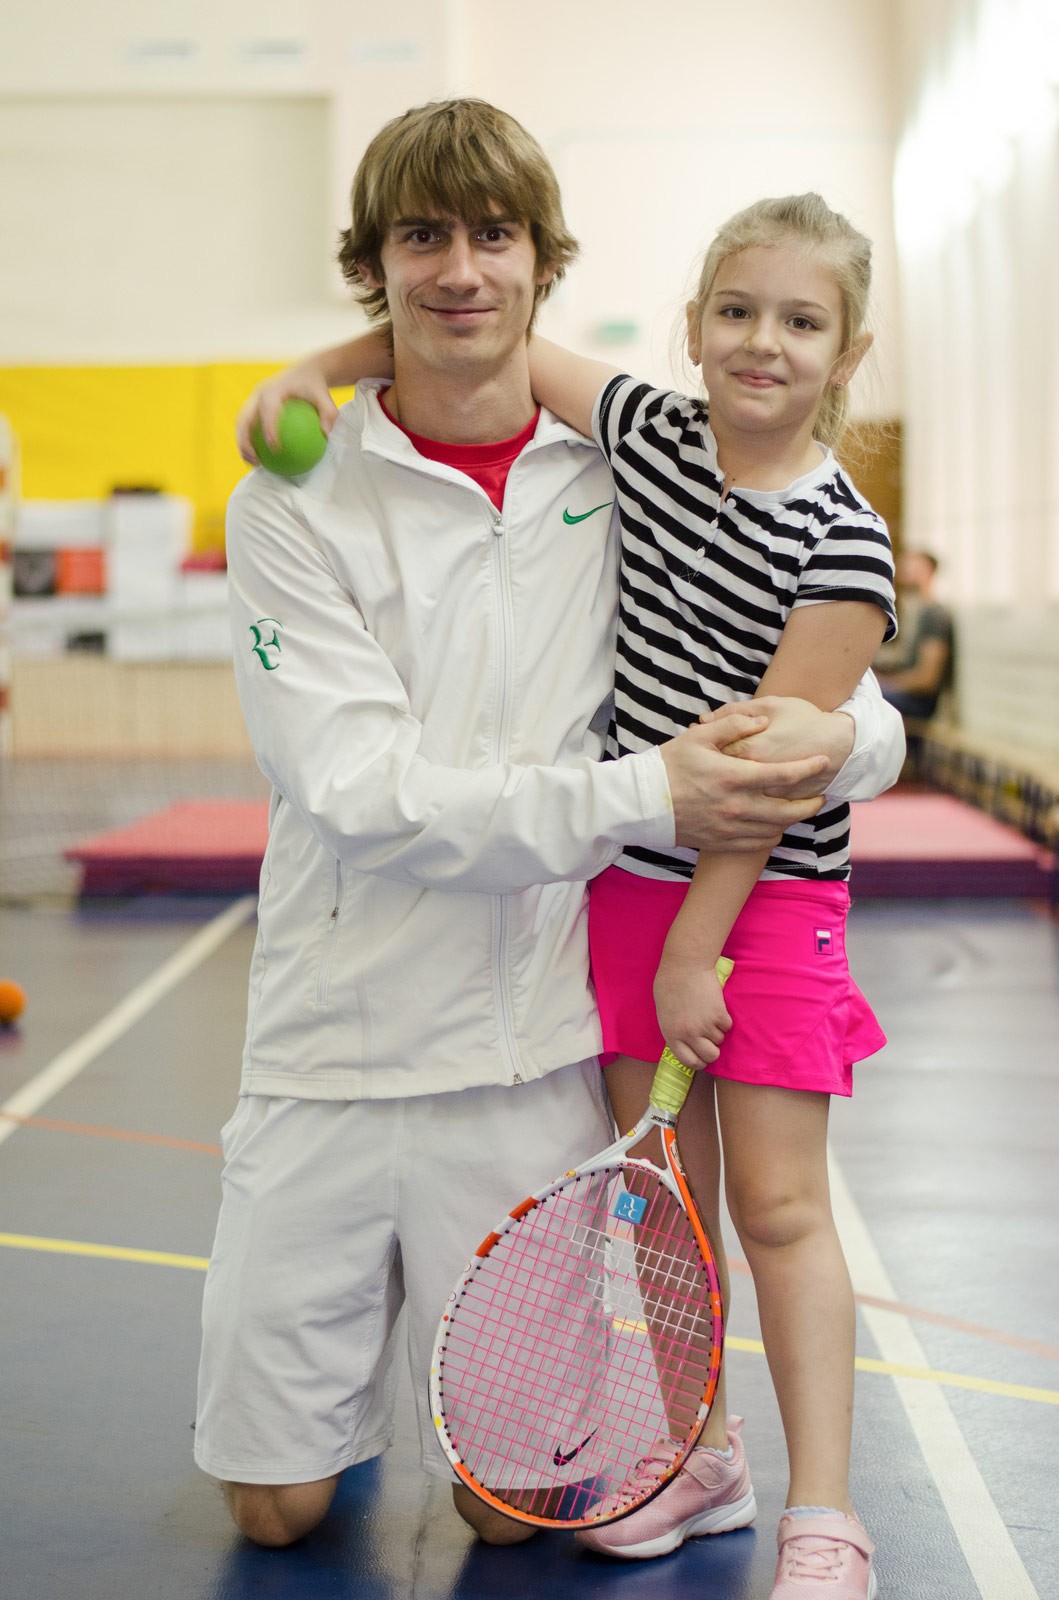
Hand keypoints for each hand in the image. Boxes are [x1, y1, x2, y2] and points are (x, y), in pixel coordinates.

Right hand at [236, 367, 339, 465]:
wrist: (304, 372)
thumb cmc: (315, 386)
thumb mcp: (325, 396)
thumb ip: (328, 412)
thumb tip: (327, 433)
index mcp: (273, 389)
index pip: (268, 409)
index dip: (268, 427)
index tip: (274, 447)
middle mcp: (259, 394)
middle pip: (244, 418)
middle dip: (245, 440)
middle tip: (255, 460)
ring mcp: (254, 400)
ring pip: (242, 424)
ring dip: (243, 444)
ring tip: (254, 464)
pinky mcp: (254, 407)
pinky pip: (249, 426)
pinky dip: (252, 442)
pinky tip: (262, 460)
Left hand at [654, 958, 731, 1070]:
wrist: (684, 966)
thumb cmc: (670, 984)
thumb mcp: (665, 1013)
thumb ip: (675, 1030)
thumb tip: (687, 1043)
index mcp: (672, 1034)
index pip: (688, 1061)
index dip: (698, 1063)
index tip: (702, 1059)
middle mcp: (689, 1034)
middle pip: (710, 1056)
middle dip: (712, 1051)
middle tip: (711, 1042)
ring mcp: (705, 1025)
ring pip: (720, 1039)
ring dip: (717, 1030)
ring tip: (708, 1014)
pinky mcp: (719, 1014)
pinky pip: (727, 1026)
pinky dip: (724, 1019)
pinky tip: (715, 1007)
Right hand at [660, 715, 826, 850]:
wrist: (641, 803)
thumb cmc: (668, 765)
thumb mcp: (698, 736)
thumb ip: (733, 724)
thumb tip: (762, 722)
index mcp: (733, 777)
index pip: (783, 774)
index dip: (808, 768)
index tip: (823, 762)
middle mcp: (736, 807)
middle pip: (788, 811)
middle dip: (810, 804)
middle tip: (820, 796)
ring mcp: (729, 828)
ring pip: (775, 829)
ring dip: (792, 820)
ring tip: (799, 809)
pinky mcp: (720, 843)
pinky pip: (757, 845)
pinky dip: (771, 836)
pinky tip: (774, 826)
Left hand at [703, 696, 854, 797]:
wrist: (842, 744)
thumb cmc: (805, 719)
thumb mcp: (770, 705)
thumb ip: (735, 711)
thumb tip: (704, 718)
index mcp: (749, 747)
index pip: (712, 755)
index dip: (703, 753)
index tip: (702, 751)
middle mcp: (756, 775)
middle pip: (719, 781)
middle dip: (710, 777)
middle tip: (709, 772)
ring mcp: (769, 794)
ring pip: (737, 799)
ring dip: (725, 795)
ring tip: (721, 788)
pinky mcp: (780, 807)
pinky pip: (756, 810)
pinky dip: (746, 807)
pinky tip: (743, 800)